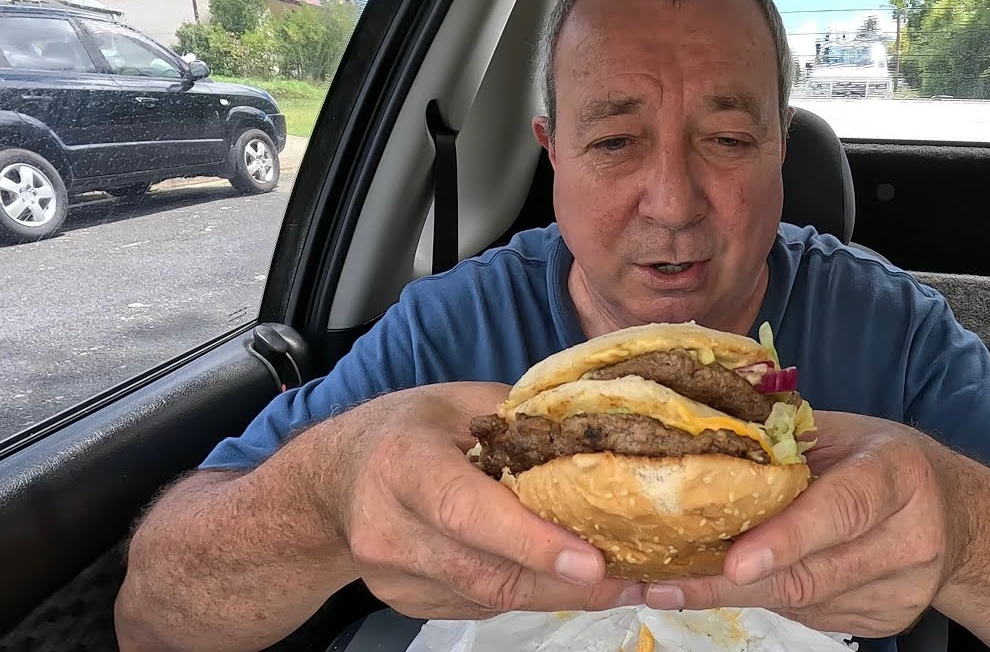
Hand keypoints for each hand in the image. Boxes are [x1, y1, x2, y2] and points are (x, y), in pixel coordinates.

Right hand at [334, 382, 644, 619]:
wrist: (332, 482)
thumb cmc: (405, 430)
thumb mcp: (458, 402)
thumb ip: (521, 420)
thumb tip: (595, 436)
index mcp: (404, 464)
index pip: (468, 511)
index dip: (531, 540)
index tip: (592, 561)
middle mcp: (391, 529)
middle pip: (488, 572)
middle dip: (569, 580)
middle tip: (639, 578)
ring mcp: (397, 577)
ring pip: (494, 597)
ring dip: (562, 591)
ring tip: (625, 579)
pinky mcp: (412, 604)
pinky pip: (485, 604)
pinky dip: (532, 590)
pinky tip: (570, 576)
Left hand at [642, 411, 960, 637]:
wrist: (956, 514)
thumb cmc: (881, 460)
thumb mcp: (843, 433)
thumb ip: (785, 441)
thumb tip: (703, 442)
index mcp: (897, 473)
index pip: (840, 510)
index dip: (786, 538)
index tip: (733, 561)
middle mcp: (910, 537)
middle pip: (812, 573)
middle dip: (730, 581)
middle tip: (662, 580)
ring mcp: (902, 589)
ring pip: (803, 602)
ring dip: (735, 593)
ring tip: (670, 581)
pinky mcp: (887, 620)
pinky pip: (810, 616)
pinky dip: (765, 598)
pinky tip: (729, 583)